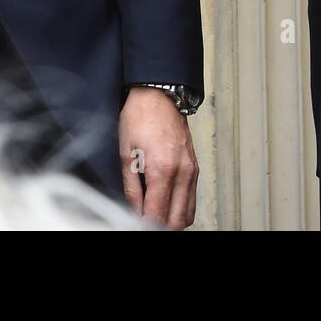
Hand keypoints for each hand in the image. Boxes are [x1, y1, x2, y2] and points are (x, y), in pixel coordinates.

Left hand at [118, 87, 197, 228]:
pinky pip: (192, 200)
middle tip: (143, 222)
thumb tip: (133, 212)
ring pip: (187, 215)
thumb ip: (131, 188)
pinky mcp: (194, 167)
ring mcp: (191, 170)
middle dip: (159, 226)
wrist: (158, 94)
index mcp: (162, 169)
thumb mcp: (126, 153)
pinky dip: (180, 210)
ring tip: (153, 216)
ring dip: (171, 221)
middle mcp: (182, 172)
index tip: (135, 225)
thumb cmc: (140, 116)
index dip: (144, 226)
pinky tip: (166, 206)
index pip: (157, 215)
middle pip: (176, 221)